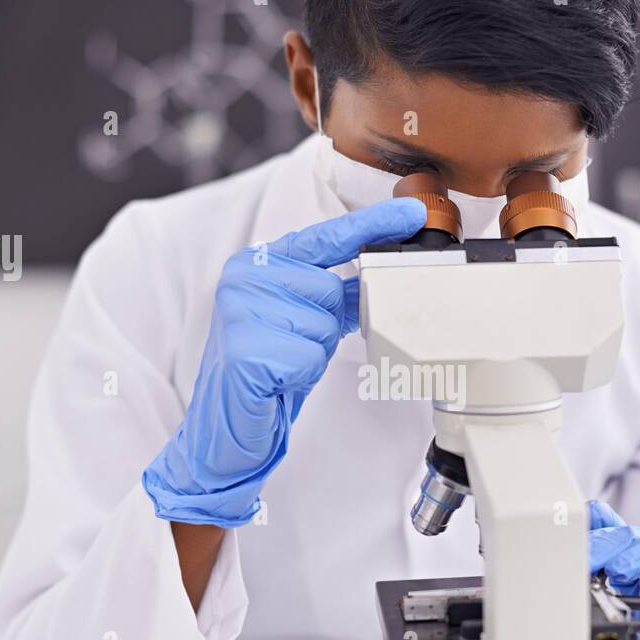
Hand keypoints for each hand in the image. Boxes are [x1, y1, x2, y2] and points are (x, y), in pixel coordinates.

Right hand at [143, 198, 425, 526]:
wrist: (225, 428)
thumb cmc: (268, 371)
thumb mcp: (307, 322)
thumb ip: (338, 294)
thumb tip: (384, 271)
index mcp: (258, 262)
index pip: (326, 238)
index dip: (373, 225)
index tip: (414, 212)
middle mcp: (244, 276)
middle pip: (329, 290)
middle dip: (324, 327)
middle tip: (293, 347)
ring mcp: (241, 310)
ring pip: (322, 325)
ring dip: (312, 353)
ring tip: (283, 364)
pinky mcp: (245, 348)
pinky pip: (308, 356)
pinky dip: (300, 374)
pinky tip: (276, 379)